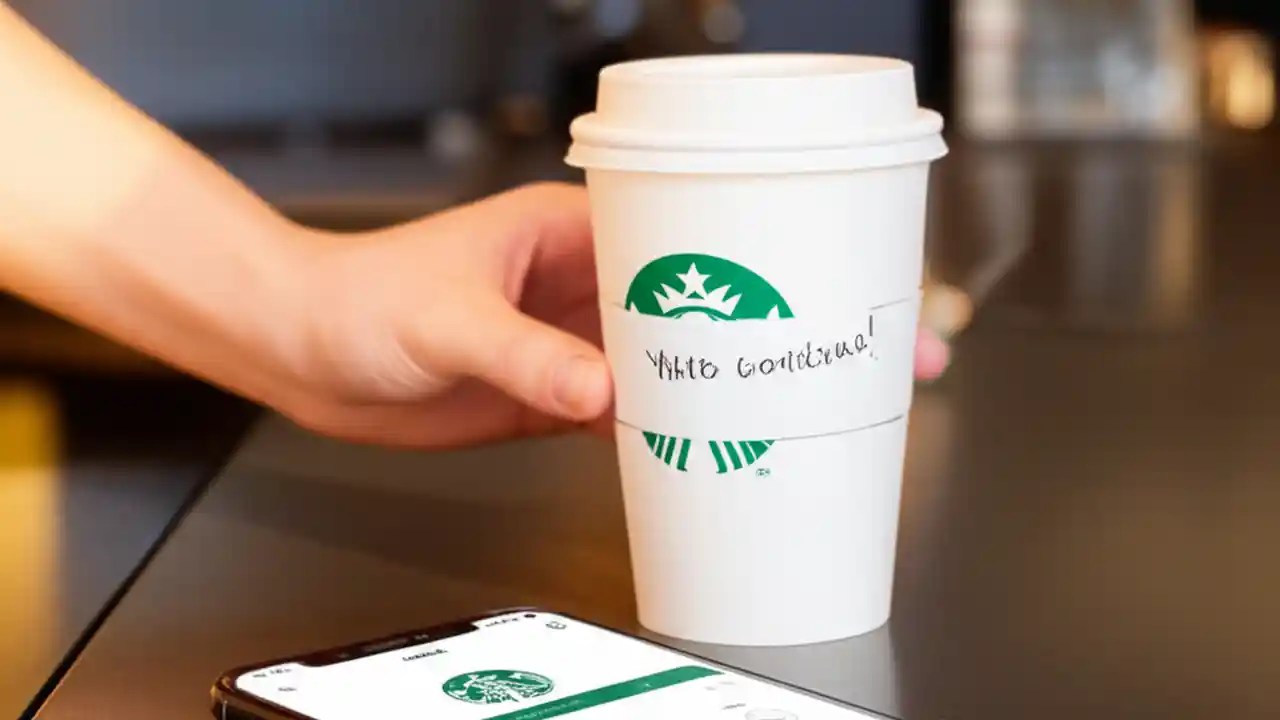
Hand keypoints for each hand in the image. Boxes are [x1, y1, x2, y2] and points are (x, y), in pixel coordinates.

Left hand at [265, 182, 949, 448]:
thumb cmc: (362, 298)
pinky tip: (726, 451)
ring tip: (819, 408)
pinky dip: (679, 434)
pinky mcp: (559, 396)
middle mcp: (590, 283)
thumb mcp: (448, 318)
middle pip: (715, 303)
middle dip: (790, 325)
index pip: (698, 236)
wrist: (307, 353)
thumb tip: (601, 394)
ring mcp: (580, 342)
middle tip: (873, 352)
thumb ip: (525, 357)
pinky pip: (638, 416)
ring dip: (744, 386)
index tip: (840, 277)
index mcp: (577, 233)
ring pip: (685, 363)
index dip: (775, 254)